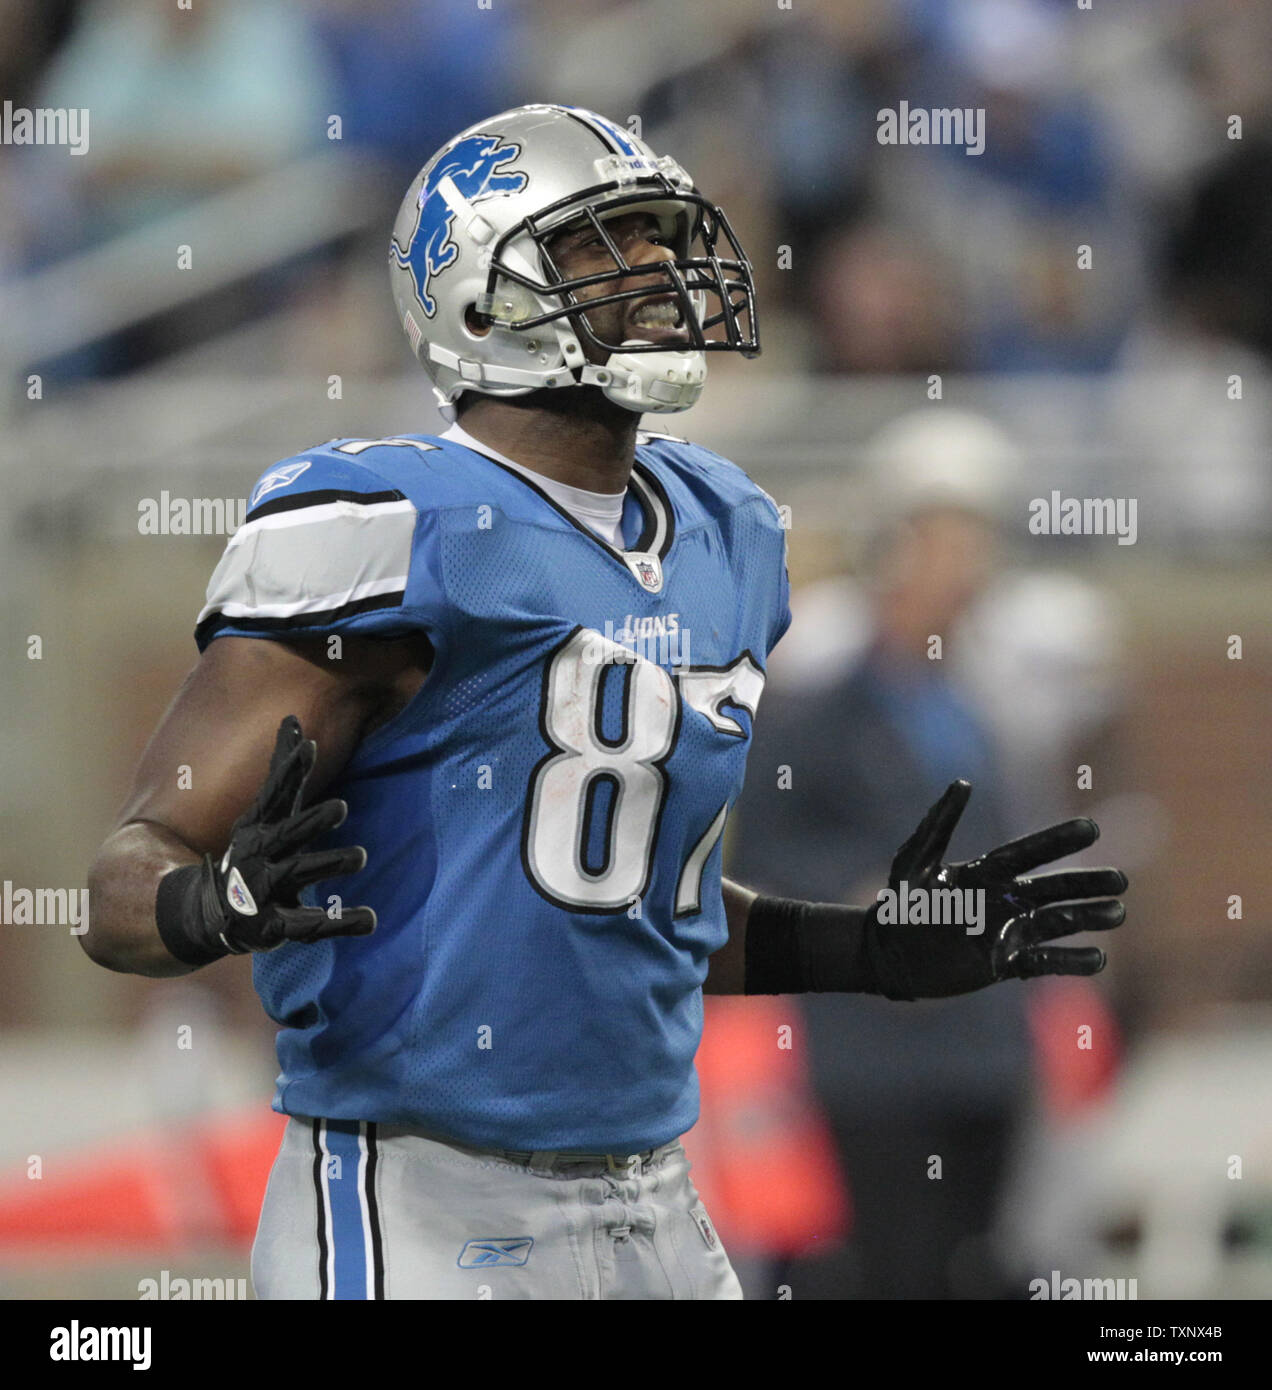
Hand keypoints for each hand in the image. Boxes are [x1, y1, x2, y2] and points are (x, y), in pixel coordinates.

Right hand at [159, 716, 375, 962]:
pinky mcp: (274, 926)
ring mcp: (263, 891)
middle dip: (312, 820)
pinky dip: (340, 922)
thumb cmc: (253, 852)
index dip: (289, 771)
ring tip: (361, 855)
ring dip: (328, 863)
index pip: (274, 795)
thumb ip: (284, 772)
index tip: (309, 745)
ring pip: (297, 874)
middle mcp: (258, 855)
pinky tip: (371, 919)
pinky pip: (310, 925)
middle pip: (287, 834)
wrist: (210, 912)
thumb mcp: (265, 813)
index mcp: (258, 827)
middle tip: (342, 806)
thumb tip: (294, 719)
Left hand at [864, 780, 1126, 998]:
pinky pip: (1044, 961)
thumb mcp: (914, 863)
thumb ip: (938, 824)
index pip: (1027, 854)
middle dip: (1085, 884)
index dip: (1057, 842)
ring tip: (1117, 913)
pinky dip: (1070, 961)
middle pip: (1052, 890)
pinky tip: (1097, 957)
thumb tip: (963, 782)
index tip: (1091, 828)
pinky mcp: (1004, 964)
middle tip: (1122, 880)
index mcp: (983, 874)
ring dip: (1087, 919)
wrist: (886, 956)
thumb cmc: (898, 905)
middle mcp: (1001, 900)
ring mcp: (1005, 932)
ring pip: (1056, 923)